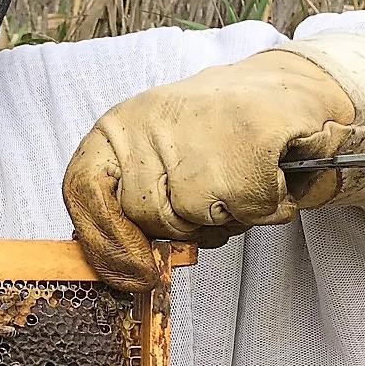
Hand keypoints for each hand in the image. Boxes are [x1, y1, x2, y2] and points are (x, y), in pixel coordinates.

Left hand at [63, 12, 364, 290]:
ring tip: (241, 178)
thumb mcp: (156, 164)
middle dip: (186, 226)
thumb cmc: (214, 139)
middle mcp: (149, 124)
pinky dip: (267, 205)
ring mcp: (198, 129)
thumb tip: (123, 275)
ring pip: (201, 220)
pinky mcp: (251, 135)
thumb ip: (130, 209)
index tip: (136, 275)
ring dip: (230, 217)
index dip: (105, 243)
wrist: (282, 90)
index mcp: (117, 129)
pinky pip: (250, 208)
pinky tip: (270, 174)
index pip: (82, 190)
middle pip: (151, 218)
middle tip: (213, 193)